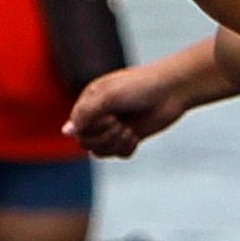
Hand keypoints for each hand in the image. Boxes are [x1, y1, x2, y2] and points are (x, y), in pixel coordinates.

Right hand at [68, 53, 209, 158]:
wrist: (173, 90)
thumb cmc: (141, 86)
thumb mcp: (109, 96)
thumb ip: (86, 113)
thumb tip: (66, 132)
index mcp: (90, 100)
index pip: (77, 128)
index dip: (92, 129)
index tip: (111, 117)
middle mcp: (99, 114)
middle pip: (86, 143)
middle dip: (104, 138)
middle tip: (122, 125)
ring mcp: (114, 126)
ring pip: (100, 151)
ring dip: (116, 144)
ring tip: (130, 131)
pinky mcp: (129, 136)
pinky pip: (118, 154)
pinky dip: (126, 149)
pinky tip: (136, 137)